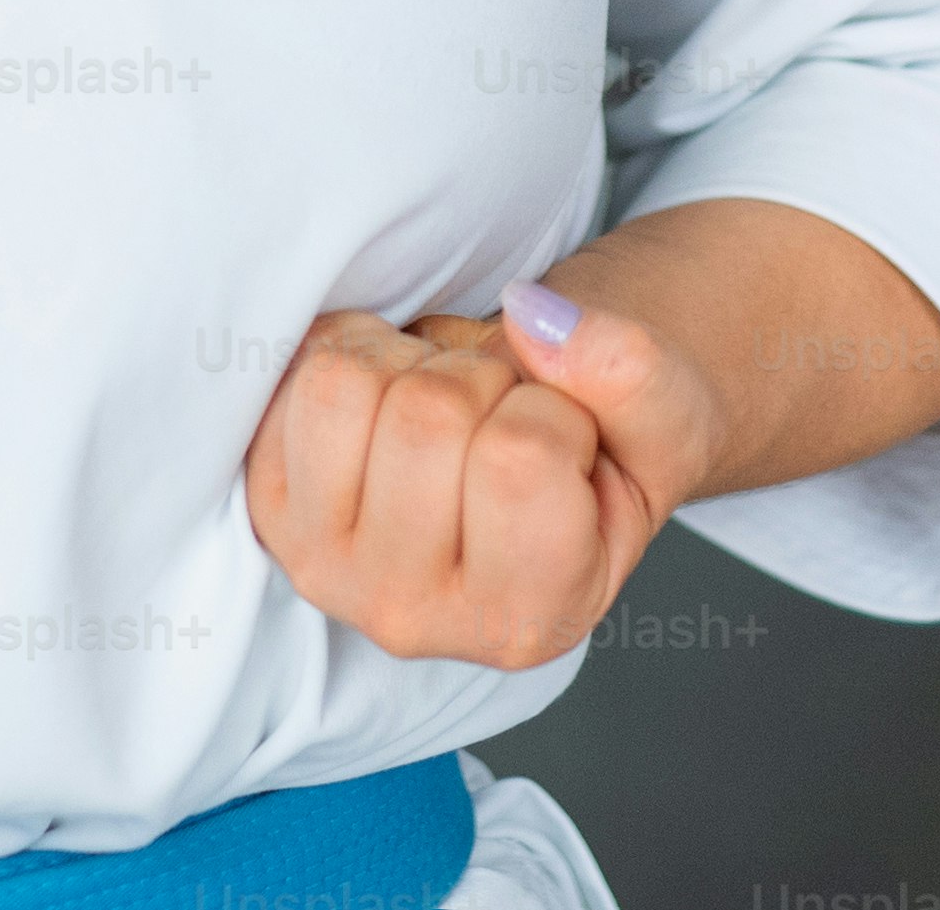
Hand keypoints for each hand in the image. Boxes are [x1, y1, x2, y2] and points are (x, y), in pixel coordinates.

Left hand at [241, 281, 725, 670]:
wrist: (529, 460)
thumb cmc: (605, 453)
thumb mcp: (666, 423)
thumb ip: (630, 375)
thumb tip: (533, 321)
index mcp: (527, 618)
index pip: (519, 460)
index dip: (551, 408)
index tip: (563, 438)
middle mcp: (413, 618)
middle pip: (426, 417)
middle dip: (481, 379)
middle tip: (500, 415)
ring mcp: (327, 569)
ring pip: (347, 387)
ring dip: (411, 361)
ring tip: (449, 406)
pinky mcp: (273, 508)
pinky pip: (297, 373)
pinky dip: (356, 349)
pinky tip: (394, 397)